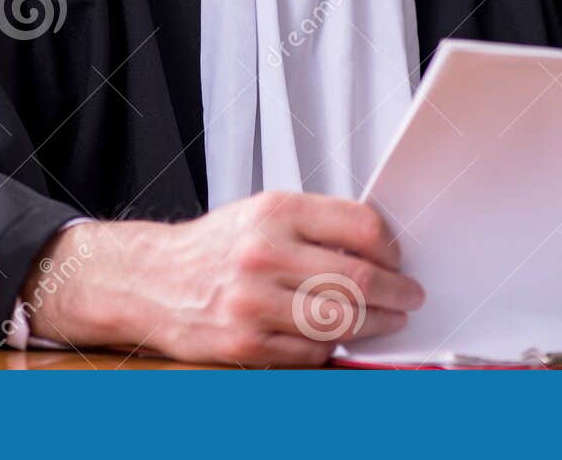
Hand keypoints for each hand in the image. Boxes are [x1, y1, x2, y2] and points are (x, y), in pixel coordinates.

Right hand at [24, 191, 425, 365]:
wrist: (151, 279)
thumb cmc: (214, 248)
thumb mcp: (261, 213)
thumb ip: (315, 224)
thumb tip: (379, 245)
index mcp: (274, 211)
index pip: (360, 225)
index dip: (392, 247)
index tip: (399, 260)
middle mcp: (264, 252)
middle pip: (359, 278)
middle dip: (397, 293)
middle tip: (410, 297)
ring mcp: (254, 301)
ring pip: (342, 320)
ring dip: (377, 324)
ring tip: (387, 320)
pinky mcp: (245, 342)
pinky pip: (311, 351)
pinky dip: (332, 346)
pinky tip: (336, 336)